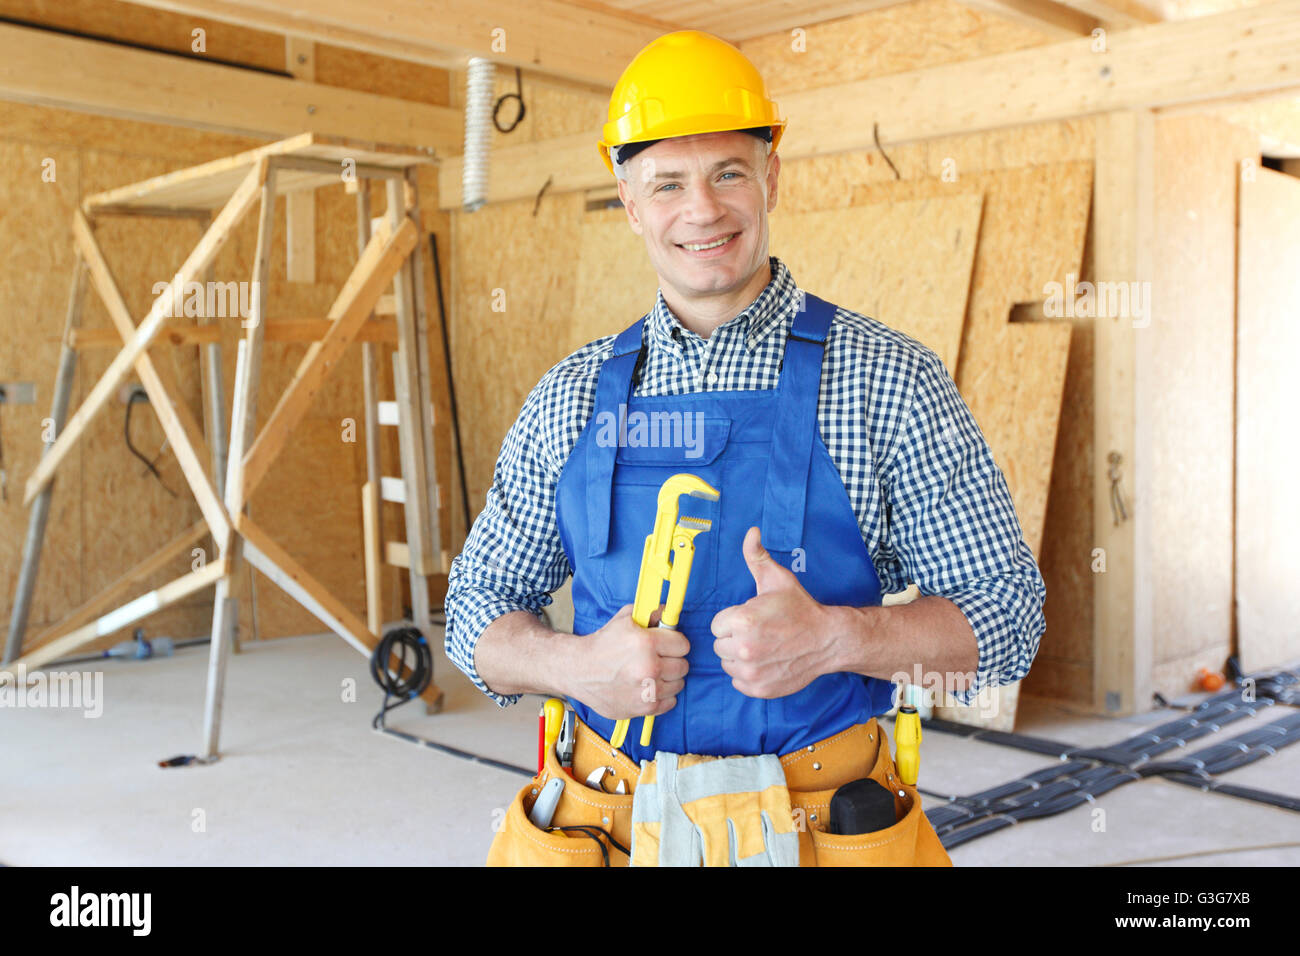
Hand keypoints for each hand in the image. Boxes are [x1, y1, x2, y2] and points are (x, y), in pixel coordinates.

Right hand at [571, 603, 688, 720]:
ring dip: (668, 679)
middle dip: (672, 660)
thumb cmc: (602, 645)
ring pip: (678, 684)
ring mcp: (647, 691)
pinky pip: (670, 702)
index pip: (683, 645)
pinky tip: (648, 687)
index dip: (674, 643)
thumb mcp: (625, 619)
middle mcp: (649, 668)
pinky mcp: (644, 708)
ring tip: (650, 673)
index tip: (667, 644)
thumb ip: (651, 612)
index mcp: (646, 643)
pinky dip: (662, 695)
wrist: (579, 671)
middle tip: (657, 658)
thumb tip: (669, 612)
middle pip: (683, 666)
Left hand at [710, 526, 839, 697]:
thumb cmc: (800, 609)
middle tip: (759, 633)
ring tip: (763, 647)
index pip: (717, 625)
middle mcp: (744, 648)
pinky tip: (766, 662)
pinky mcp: (759, 688)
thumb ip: (757, 556)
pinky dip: (749, 674)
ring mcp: (752, 671)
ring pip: (728, 664)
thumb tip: (751, 532)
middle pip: (720, 645)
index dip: (733, 620)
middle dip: (735, 638)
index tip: (752, 618)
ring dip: (740, 657)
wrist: (828, 639)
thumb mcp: (778, 579)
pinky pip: (738, 681)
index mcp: (743, 620)